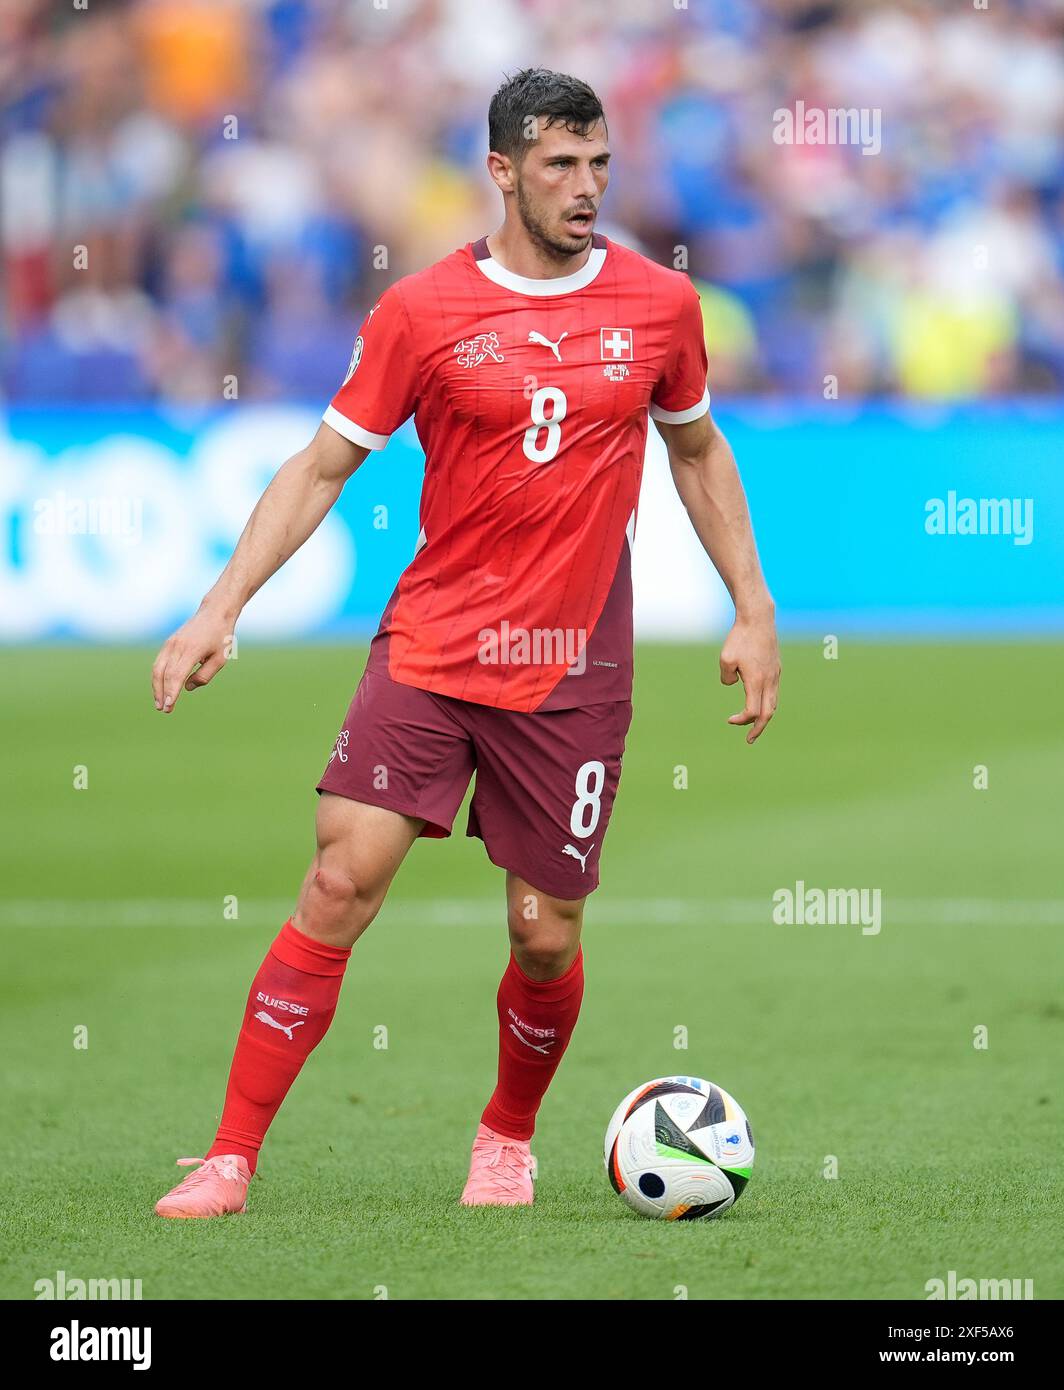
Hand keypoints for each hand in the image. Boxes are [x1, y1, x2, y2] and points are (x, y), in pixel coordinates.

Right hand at [151, 604, 237, 713]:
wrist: (214, 613)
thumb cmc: (220, 637)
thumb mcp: (220, 659)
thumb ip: (204, 675)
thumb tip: (187, 687)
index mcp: (191, 650)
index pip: (176, 675)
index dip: (171, 692)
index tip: (169, 706)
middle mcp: (177, 646)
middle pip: (163, 674)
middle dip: (161, 693)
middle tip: (163, 709)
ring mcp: (170, 643)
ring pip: (157, 668)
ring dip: (156, 687)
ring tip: (159, 703)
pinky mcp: (169, 643)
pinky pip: (159, 662)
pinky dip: (158, 677)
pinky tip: (161, 688)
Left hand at [720, 612, 780, 743]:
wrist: (758, 619)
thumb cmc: (740, 638)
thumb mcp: (725, 659)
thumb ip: (726, 678)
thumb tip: (732, 684)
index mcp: (757, 681)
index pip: (753, 711)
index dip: (742, 720)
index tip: (729, 720)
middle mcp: (770, 680)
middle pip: (768, 713)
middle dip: (759, 728)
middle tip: (750, 740)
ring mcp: (775, 674)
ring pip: (773, 702)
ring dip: (764, 715)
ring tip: (754, 724)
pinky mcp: (776, 668)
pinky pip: (773, 691)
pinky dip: (766, 702)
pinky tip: (757, 701)